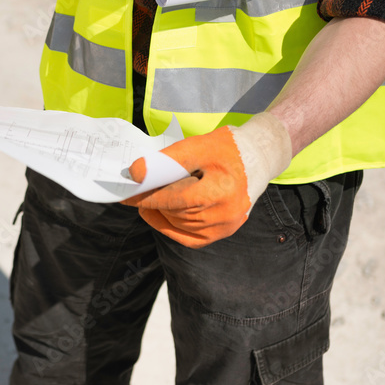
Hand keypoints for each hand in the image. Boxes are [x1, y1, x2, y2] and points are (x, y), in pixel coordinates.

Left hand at [122, 113, 292, 247]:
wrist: (259, 158)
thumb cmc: (227, 148)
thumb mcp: (199, 145)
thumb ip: (168, 159)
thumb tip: (136, 173)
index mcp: (222, 190)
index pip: (176, 198)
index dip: (148, 196)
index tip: (126, 193)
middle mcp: (227, 214)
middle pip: (177, 212)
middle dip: (152, 202)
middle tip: (133, 192)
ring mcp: (227, 226)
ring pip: (180, 225)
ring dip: (161, 212)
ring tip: (149, 197)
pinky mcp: (224, 231)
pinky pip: (190, 238)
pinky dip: (170, 227)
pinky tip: (155, 214)